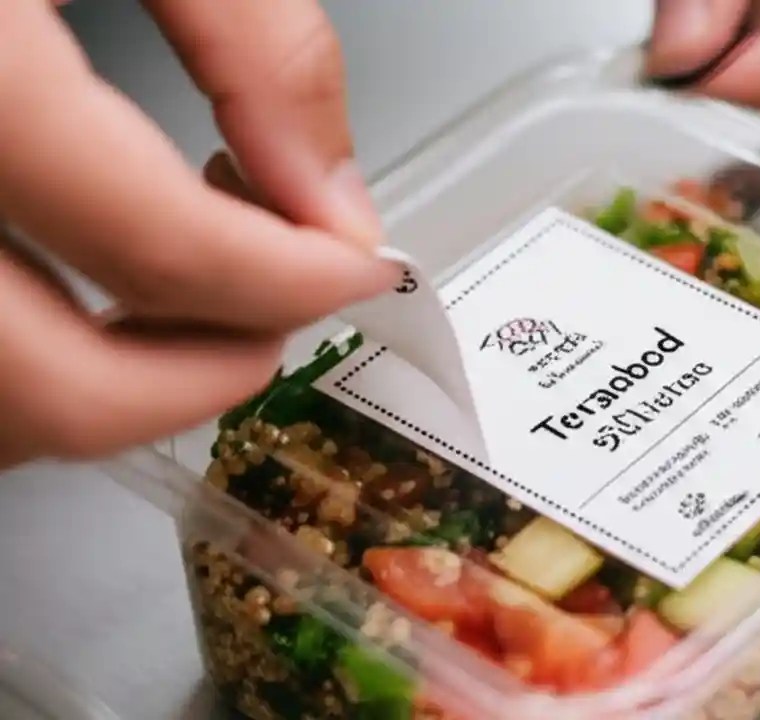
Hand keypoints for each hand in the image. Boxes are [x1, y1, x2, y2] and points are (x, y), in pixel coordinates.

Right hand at [0, 0, 395, 467]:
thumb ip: (252, 39)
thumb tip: (326, 191)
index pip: (155, 245)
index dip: (287, 285)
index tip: (351, 269)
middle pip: (38, 383)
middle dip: (192, 381)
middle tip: (271, 322)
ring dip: (92, 392)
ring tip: (179, 307)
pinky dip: (14, 356)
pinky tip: (64, 284)